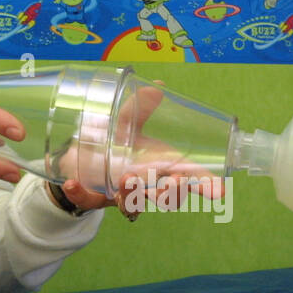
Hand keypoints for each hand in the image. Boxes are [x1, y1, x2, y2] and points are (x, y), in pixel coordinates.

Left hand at [54, 83, 222, 216]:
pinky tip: (73, 184)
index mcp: (161, 168)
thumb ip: (140, 107)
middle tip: (172, 183)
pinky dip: (80, 193)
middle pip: (167, 199)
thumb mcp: (128, 123)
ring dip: (131, 194)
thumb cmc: (114, 142)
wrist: (79, 159)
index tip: (220, 191)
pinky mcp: (94, 197)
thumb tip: (157, 87)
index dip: (206, 187)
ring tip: (126, 180)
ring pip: (132, 204)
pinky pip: (87, 200)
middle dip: (171, 194)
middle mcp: (146, 186)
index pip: (189, 180)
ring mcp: (121, 195)